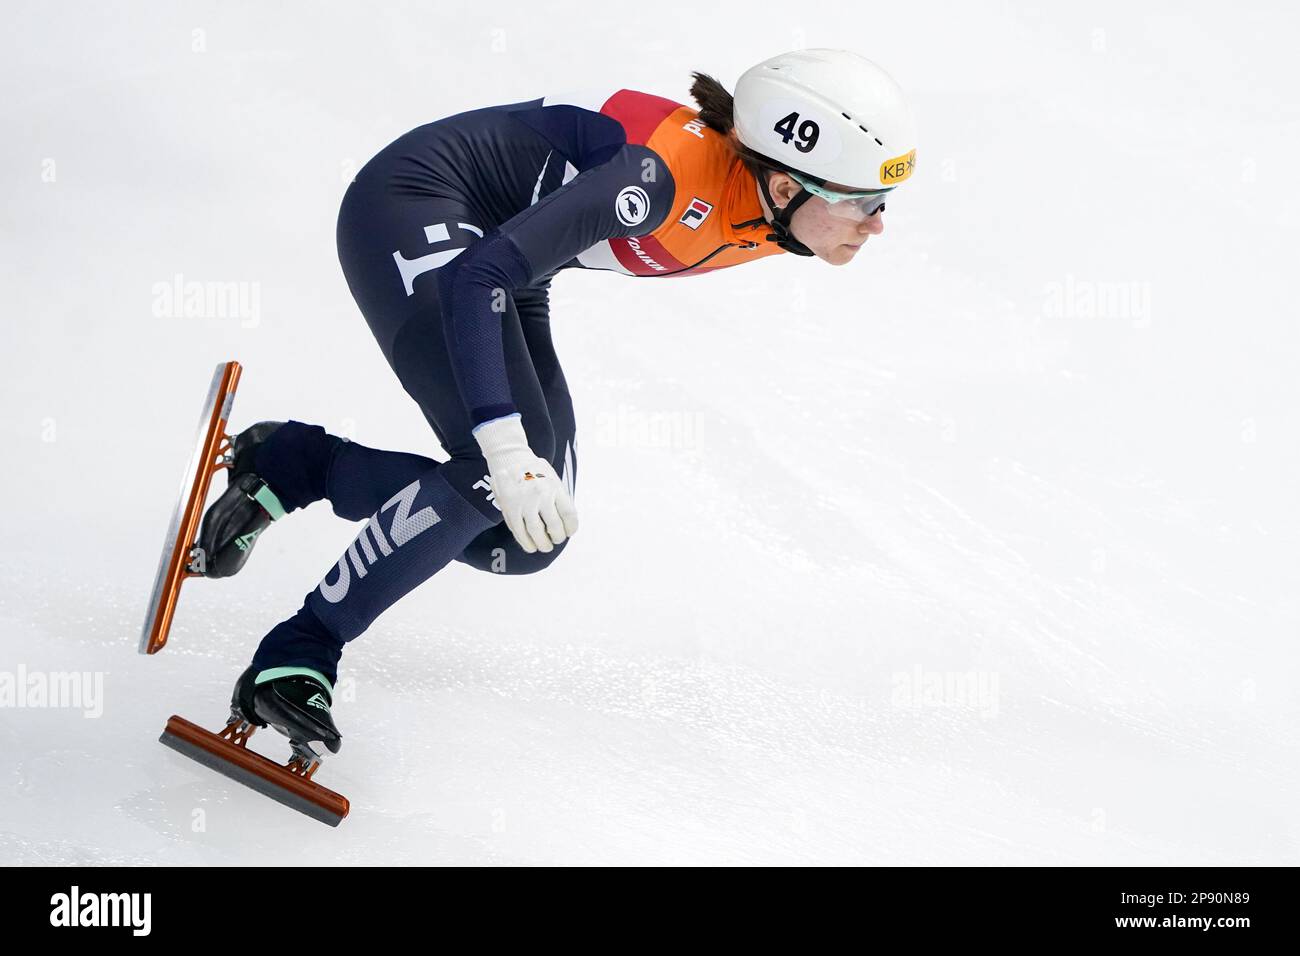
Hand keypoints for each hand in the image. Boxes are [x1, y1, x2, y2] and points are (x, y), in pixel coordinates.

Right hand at [473, 414, 577, 552]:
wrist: (509, 457)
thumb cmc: (534, 470)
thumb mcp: (552, 478)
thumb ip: (559, 498)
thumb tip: (566, 523)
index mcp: (554, 486)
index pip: (569, 515)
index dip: (571, 528)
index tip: (569, 532)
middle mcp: (540, 495)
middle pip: (554, 527)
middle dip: (557, 538)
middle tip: (556, 540)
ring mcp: (524, 502)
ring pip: (536, 533)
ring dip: (543, 544)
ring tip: (545, 546)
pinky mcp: (510, 508)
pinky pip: (519, 532)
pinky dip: (527, 543)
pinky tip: (531, 546)